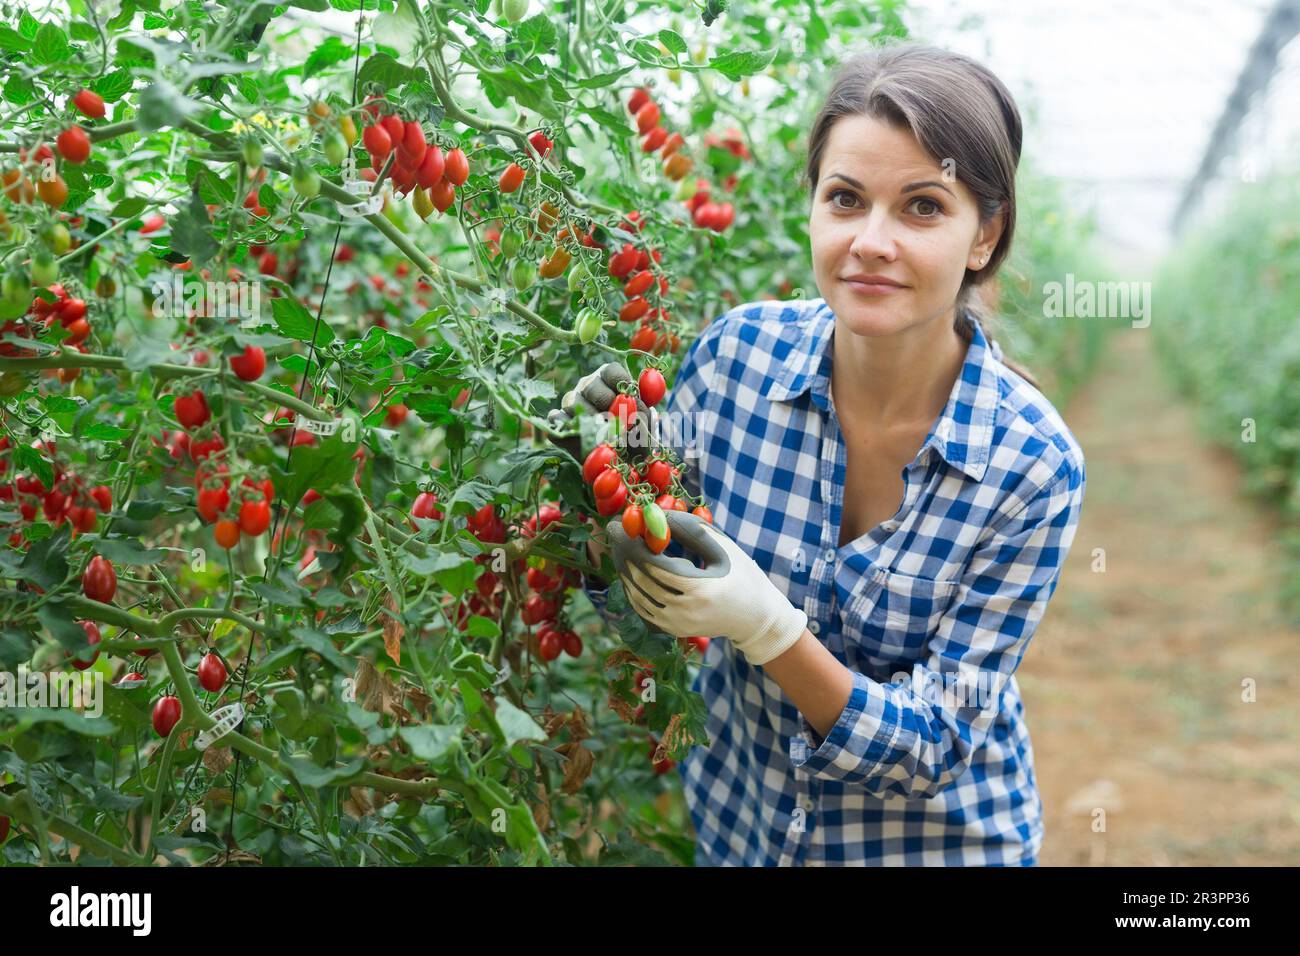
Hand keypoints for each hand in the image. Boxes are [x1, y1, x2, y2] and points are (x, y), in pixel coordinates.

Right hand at [546, 361, 657, 454]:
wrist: (623, 456)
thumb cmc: (635, 430)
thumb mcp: (644, 420)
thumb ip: (641, 411)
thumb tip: (632, 406)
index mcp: (609, 378)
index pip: (611, 371)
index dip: (621, 384)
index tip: (631, 399)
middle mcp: (588, 385)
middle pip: (590, 386)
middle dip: (606, 405)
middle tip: (618, 421)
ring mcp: (571, 402)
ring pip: (572, 403)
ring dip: (590, 422)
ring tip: (605, 436)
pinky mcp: (559, 421)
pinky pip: (556, 420)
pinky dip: (568, 431)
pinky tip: (586, 441)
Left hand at [607, 510, 807, 665]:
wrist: (754, 618)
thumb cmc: (743, 576)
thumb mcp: (723, 547)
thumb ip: (691, 530)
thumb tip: (657, 514)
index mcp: (697, 590)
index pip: (652, 565)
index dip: (630, 543)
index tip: (618, 524)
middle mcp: (682, 612)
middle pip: (639, 580)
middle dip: (623, 552)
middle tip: (615, 531)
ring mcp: (674, 625)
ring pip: (636, 596)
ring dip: (624, 569)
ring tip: (621, 546)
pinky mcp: (671, 631)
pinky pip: (642, 609)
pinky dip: (632, 588)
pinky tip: (631, 570)